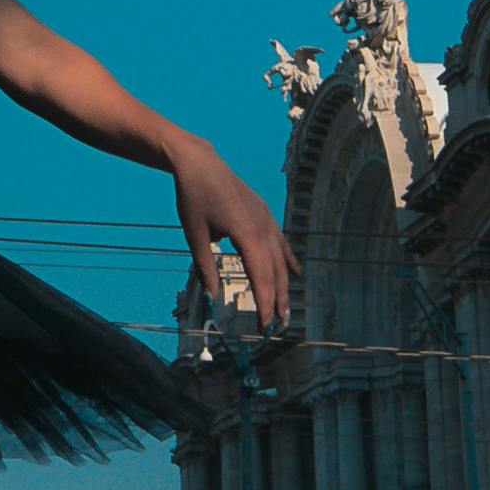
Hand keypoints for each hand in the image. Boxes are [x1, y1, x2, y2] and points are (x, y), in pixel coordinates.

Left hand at [173, 145, 289, 326]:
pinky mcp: (264, 214)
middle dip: (278, 300)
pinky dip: (288, 260)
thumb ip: (205, 268)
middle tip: (279, 326)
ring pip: (280, 259)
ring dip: (284, 285)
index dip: (265, 302)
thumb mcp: (195, 236)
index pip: (260, 276)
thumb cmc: (193, 198)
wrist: (199, 163)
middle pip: (275, 271)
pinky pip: (280, 242)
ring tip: (286, 309)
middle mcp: (262, 228)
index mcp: (246, 234)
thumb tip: (211, 299)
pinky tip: (295, 274)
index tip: (265, 325)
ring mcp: (266, 219)